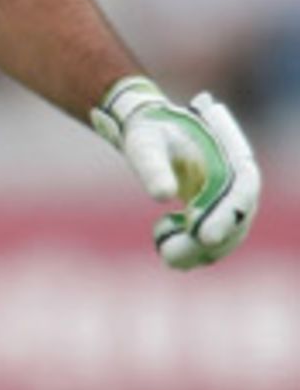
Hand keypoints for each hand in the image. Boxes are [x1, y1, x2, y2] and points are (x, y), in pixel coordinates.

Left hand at [90, 77, 260, 268]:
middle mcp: (239, 182)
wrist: (154, 136)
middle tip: (170, 255)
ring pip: (225, 239)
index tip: (205, 237)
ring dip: (198, 253)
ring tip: (165, 253)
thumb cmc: (151, 133)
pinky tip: (164, 244)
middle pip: (237, 221)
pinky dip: (191, 253)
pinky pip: (210, 244)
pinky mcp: (214, 217)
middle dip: (208, 245)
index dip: (228, 215)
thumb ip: (153, 165)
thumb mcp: (145, 143)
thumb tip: (163, 195)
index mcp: (233, 155)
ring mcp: (229, 202)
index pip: (243, 189)